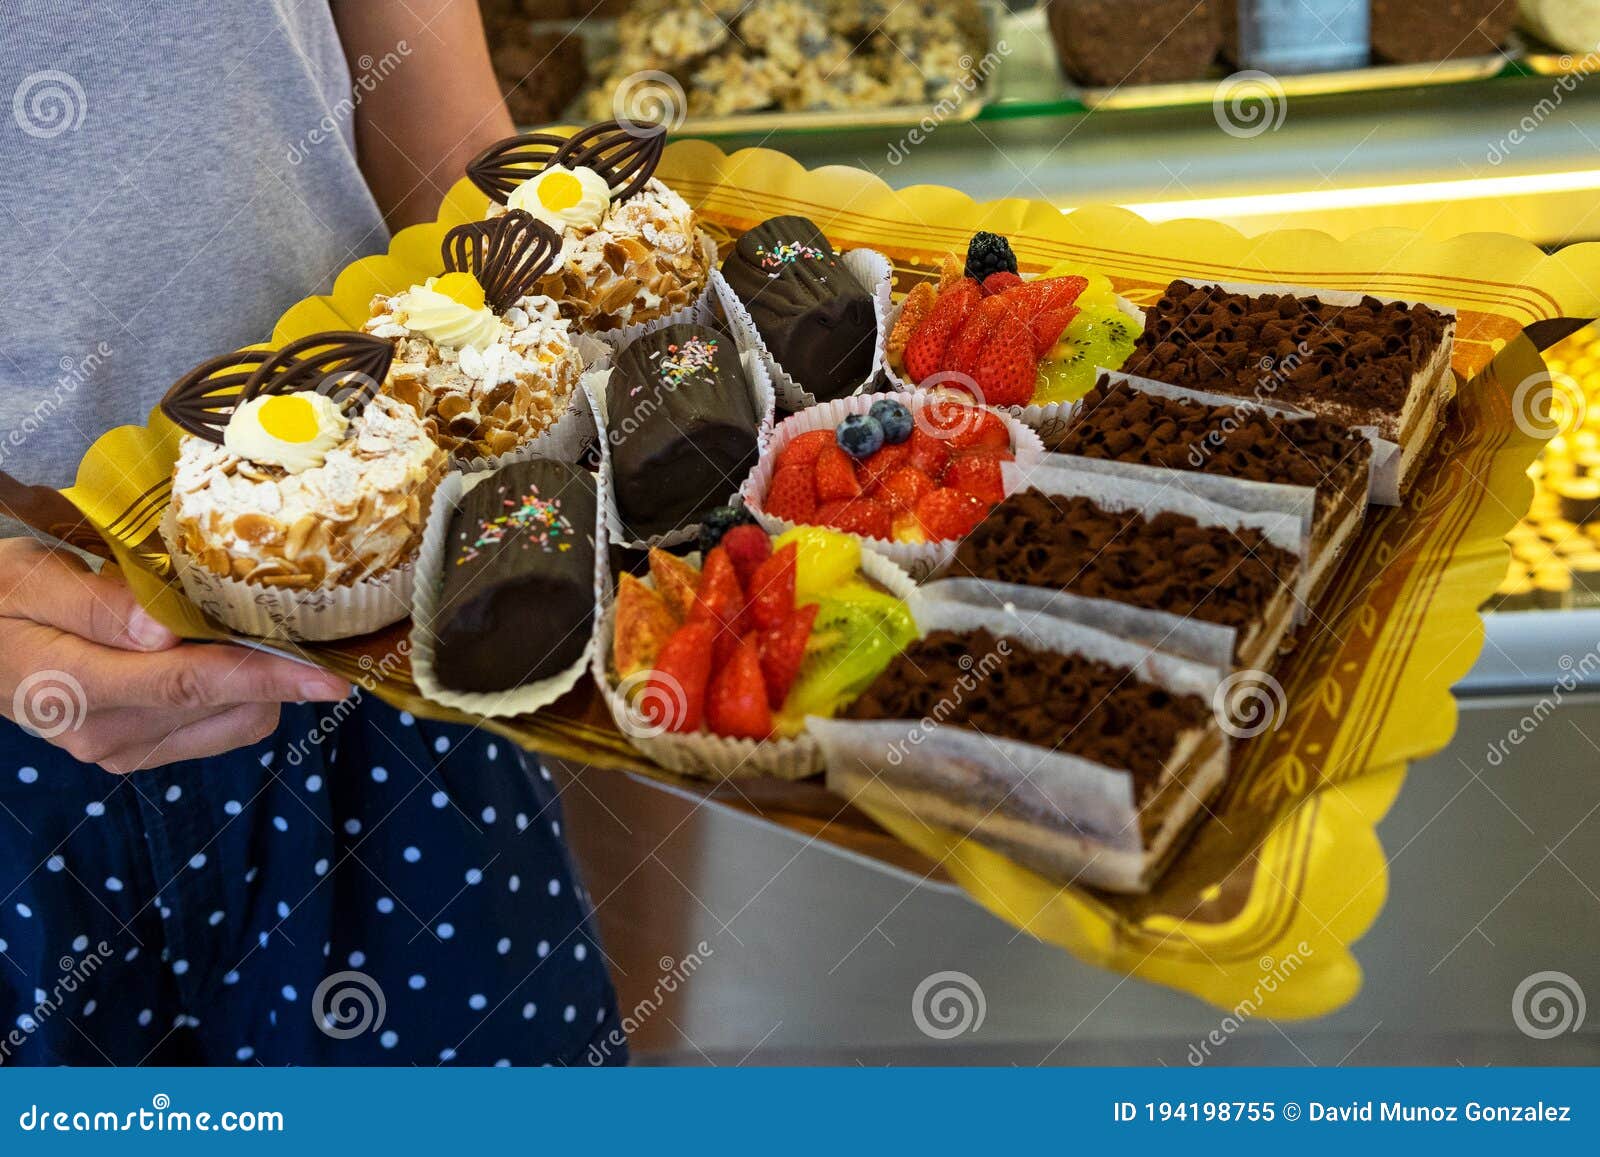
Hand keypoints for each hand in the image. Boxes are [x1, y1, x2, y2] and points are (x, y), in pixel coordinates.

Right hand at [0, 538, 350, 772]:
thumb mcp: (32, 580)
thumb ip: (97, 604)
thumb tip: (163, 630)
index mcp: (74, 688)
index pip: (189, 685)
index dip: (266, 678)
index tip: (329, 678)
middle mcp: (105, 734)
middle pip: (225, 704)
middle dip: (272, 666)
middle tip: (295, 614)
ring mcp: (123, 751)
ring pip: (234, 722)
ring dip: (257, 680)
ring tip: (246, 627)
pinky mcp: (139, 754)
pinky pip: (218, 729)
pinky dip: (238, 694)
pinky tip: (219, 653)